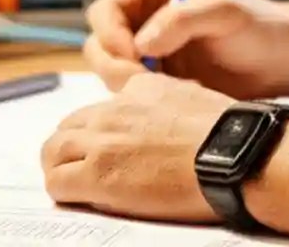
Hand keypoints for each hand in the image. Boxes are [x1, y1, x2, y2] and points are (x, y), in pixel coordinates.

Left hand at [41, 73, 235, 222]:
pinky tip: (79, 200)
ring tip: (72, 185)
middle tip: (80, 167)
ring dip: (59, 167)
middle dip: (71, 146)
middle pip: (70, 125)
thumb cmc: (230, 135)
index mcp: (141, 88)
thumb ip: (168, 103)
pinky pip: (57, 183)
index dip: (102, 130)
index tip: (110, 146)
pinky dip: (62, 192)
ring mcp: (103, 141)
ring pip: (53, 150)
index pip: (102, 107)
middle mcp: (116, 109)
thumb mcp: (196, 98)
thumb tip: (164, 122)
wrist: (235, 154)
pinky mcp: (97, 175)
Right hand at [82, 0, 284, 96]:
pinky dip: (147, 102)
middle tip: (144, 85)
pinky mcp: (160, 82)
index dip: (110, 34)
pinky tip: (182, 100)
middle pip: (99, 44)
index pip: (106, 10)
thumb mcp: (224, 12)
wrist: (282, 61)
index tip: (133, 57)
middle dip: (114, 67)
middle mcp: (144, 20)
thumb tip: (142, 43)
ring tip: (175, 90)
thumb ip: (182, 19)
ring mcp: (149, 54)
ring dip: (131, 88)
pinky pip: (133, 96)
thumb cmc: (258, 25)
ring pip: (112, 74)